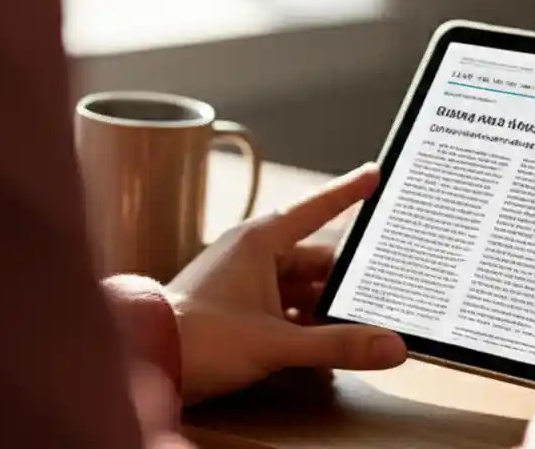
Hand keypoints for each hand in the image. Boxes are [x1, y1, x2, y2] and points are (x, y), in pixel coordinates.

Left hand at [166, 163, 406, 401]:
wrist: (143, 360)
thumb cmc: (198, 338)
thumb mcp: (275, 342)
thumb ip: (336, 345)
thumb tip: (392, 346)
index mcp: (259, 242)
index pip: (315, 208)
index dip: (348, 191)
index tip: (375, 175)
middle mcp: (251, 254)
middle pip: (314, 259)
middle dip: (348, 277)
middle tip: (385, 284)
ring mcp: (242, 281)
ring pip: (300, 287)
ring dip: (326, 306)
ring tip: (365, 318)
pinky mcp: (236, 308)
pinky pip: (283, 308)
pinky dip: (305, 322)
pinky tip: (327, 340)